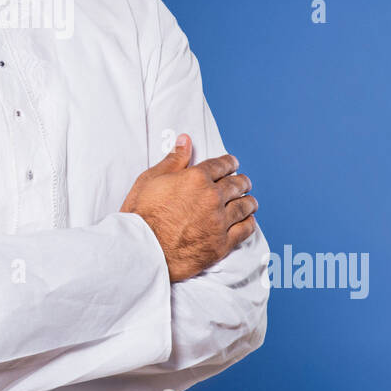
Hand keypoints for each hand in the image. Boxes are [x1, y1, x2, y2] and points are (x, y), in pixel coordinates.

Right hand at [120, 134, 257, 282]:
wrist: (141, 250)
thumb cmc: (140, 214)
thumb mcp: (151, 179)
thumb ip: (173, 160)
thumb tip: (185, 140)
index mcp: (196, 178)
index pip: (221, 165)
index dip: (229, 162)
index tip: (233, 163)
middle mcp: (212, 198)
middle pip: (237, 184)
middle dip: (241, 181)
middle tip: (243, 182)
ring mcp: (219, 222)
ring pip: (244, 206)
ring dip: (248, 201)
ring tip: (249, 201)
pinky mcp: (221, 244)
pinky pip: (245, 230)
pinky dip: (248, 223)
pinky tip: (247, 221)